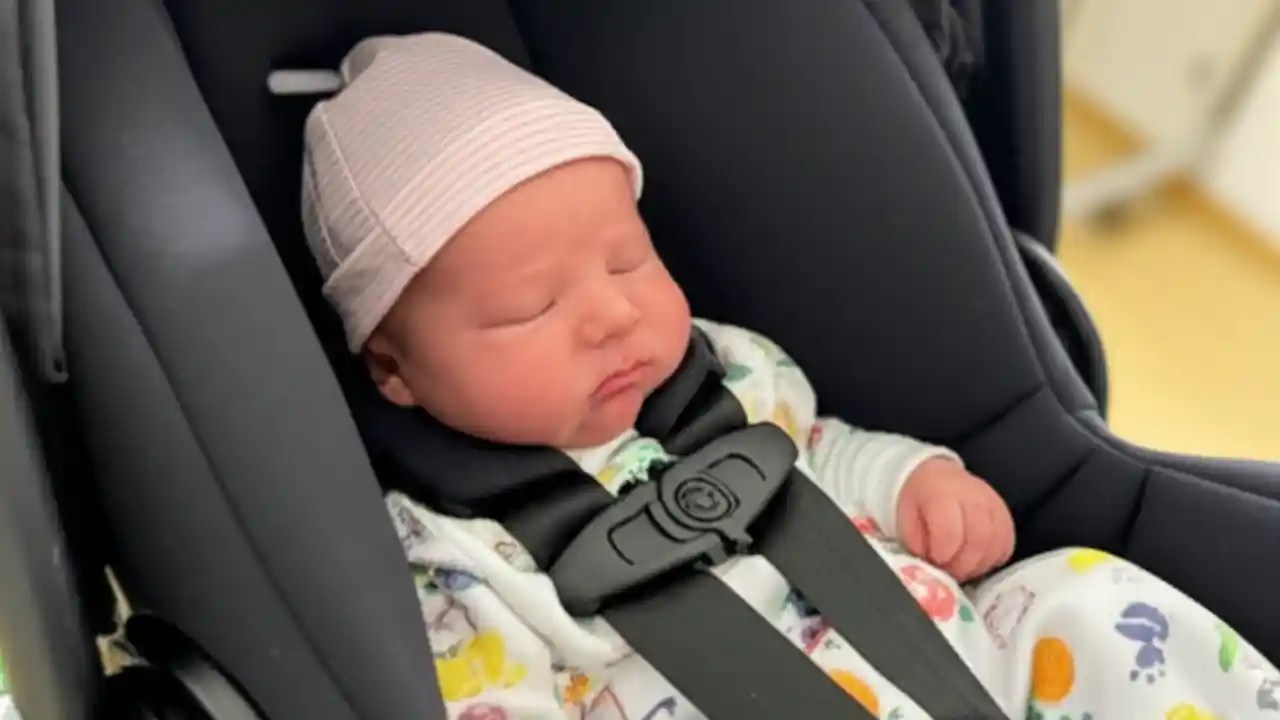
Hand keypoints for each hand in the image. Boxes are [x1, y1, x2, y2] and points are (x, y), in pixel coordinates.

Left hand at [896, 458, 1014, 582]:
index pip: (950, 530)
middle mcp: (972, 494)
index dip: (943, 553)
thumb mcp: (904, 516)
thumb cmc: (919, 500)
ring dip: (978, 565)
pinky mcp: (1005, 513)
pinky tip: (977, 562)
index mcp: (942, 493)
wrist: (937, 477)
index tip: (935, 560)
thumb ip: (914, 541)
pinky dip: (993, 559)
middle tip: (949, 572)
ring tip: (961, 568)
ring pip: (995, 543)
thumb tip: (929, 563)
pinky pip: (1007, 543)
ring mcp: (993, 503)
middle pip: (978, 538)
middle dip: (962, 565)